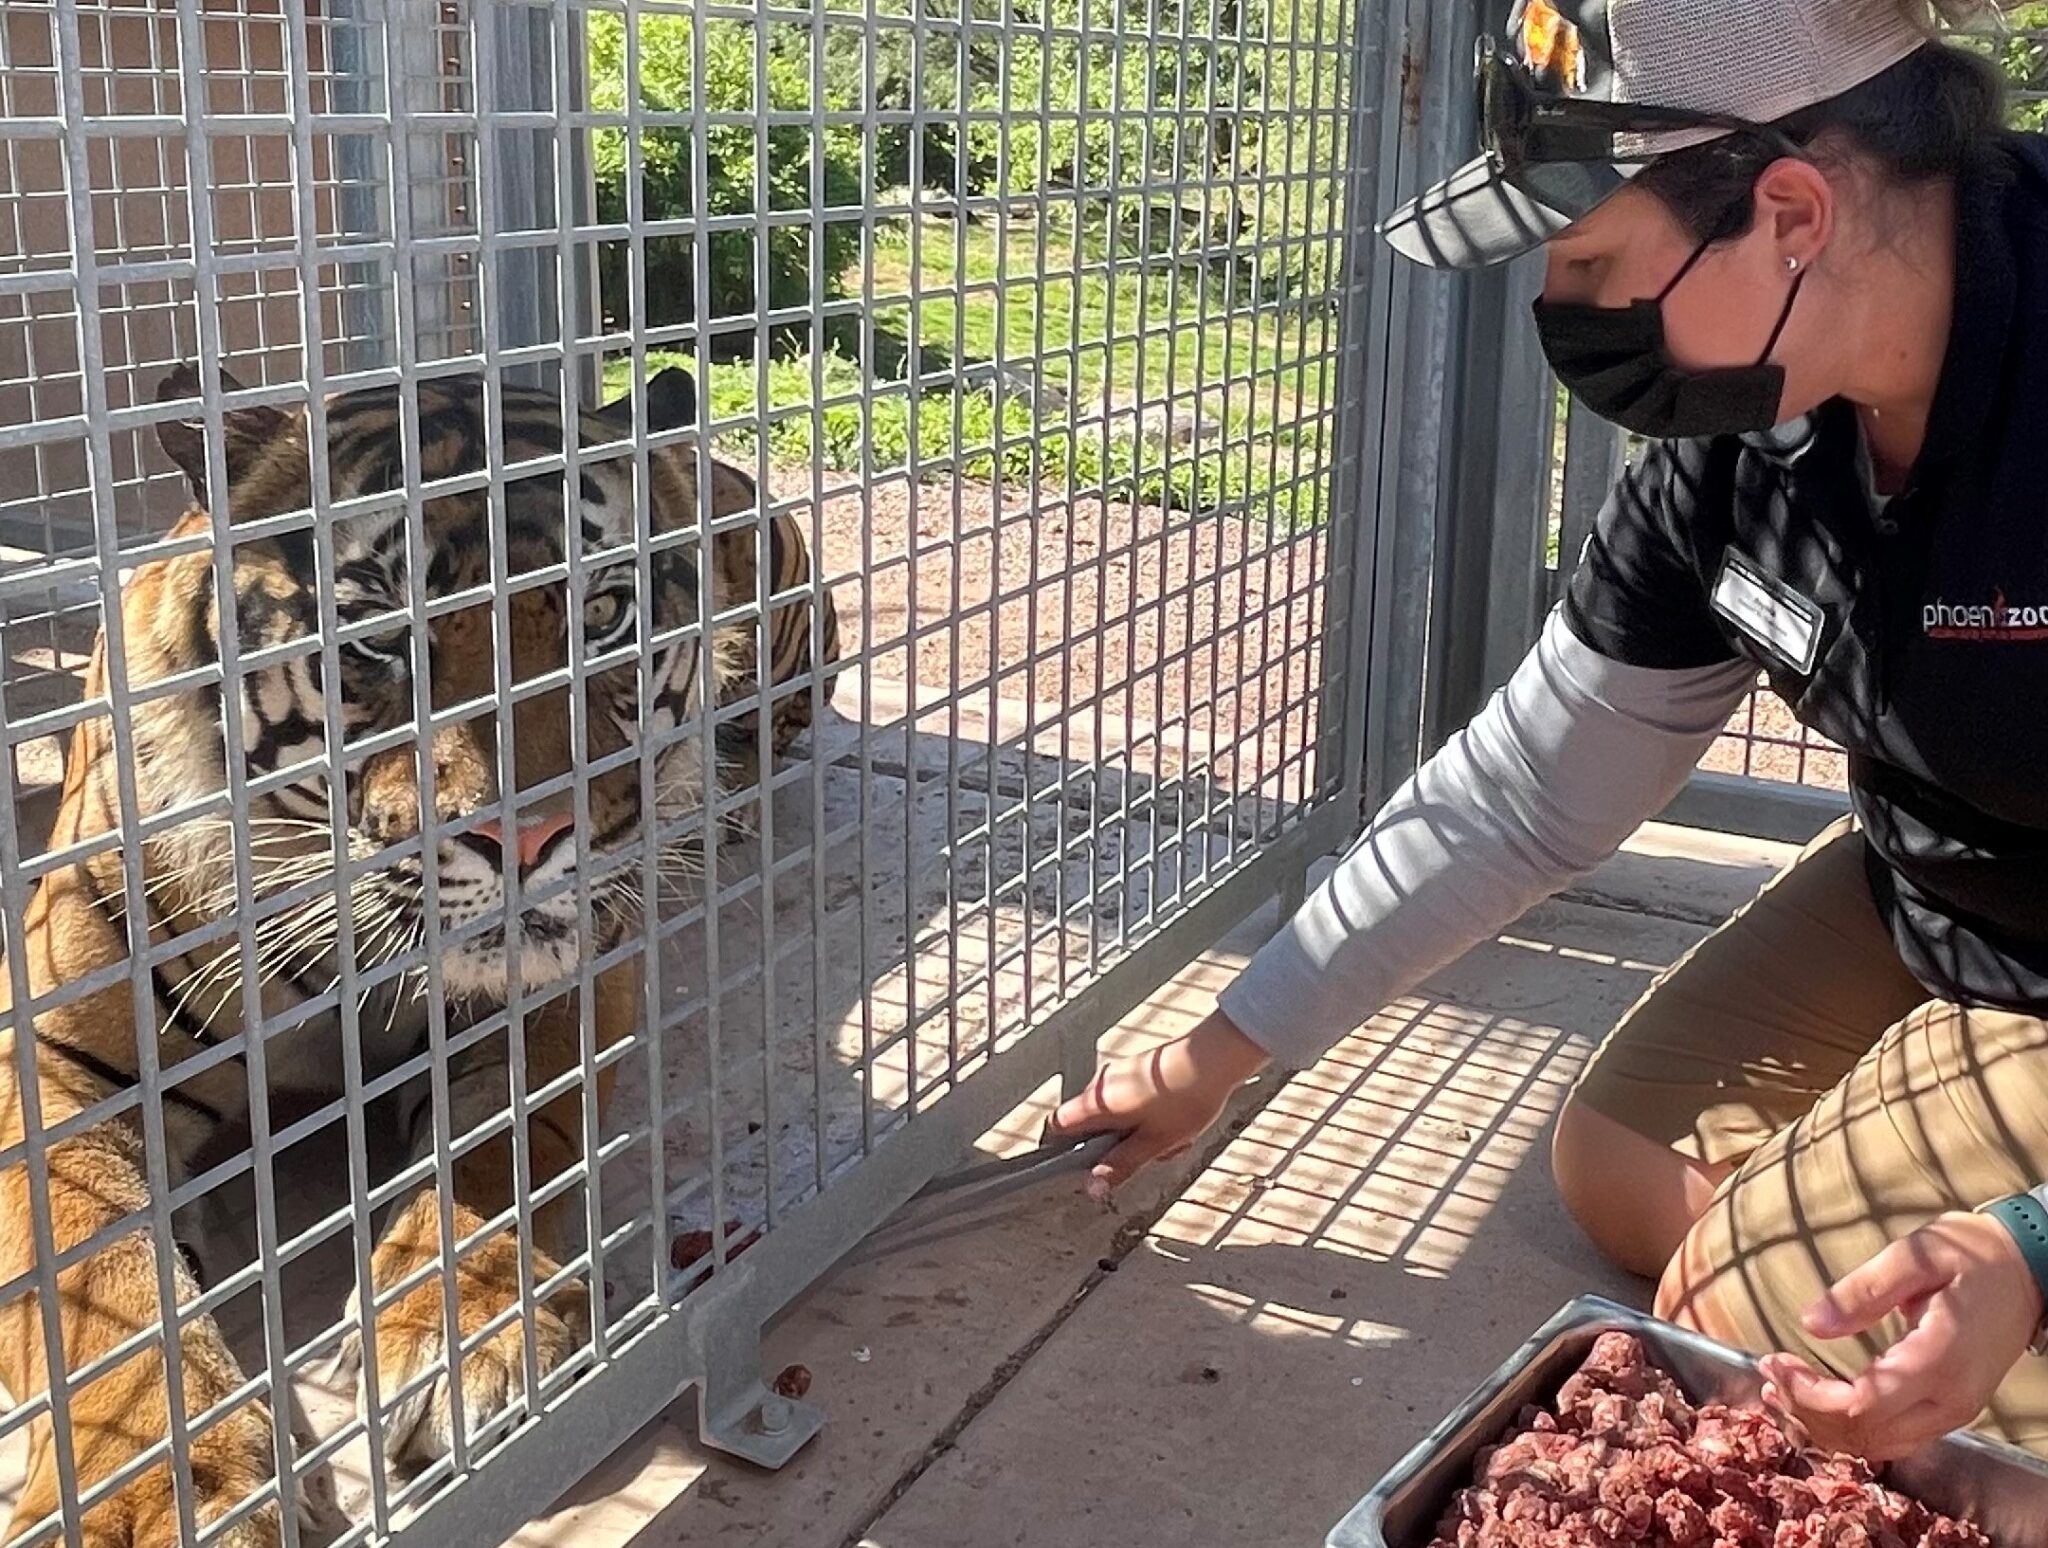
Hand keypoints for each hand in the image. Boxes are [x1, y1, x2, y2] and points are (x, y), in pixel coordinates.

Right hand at [1049, 1010, 1269, 1200]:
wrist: (1213, 1060)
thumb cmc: (1185, 1099)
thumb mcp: (1153, 1143)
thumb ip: (1121, 1165)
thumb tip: (1094, 1186)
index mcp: (1097, 1103)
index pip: (1057, 1124)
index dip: (1061, 1148)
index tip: (1079, 1165)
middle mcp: (1102, 1085)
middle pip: (1089, 1123)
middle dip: (1114, 1145)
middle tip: (1144, 1155)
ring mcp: (1120, 1075)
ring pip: (1115, 1115)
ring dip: (1136, 1133)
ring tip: (1169, 1138)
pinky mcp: (1138, 1071)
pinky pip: (1131, 1102)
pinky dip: (1147, 1118)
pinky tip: (1175, 1123)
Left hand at [1757, 1210, 2041, 1461]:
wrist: (2028, 1272)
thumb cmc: (1971, 1256)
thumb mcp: (1915, 1256)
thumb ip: (1862, 1290)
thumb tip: (1810, 1323)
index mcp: (1939, 1360)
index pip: (1862, 1405)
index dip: (1809, 1394)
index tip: (1774, 1360)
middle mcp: (1950, 1401)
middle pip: (1864, 1434)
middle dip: (1806, 1410)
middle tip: (1769, 1370)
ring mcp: (1953, 1412)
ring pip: (1876, 1447)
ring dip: (1823, 1426)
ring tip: (1780, 1389)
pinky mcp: (1949, 1412)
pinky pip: (1892, 1440)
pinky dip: (1848, 1430)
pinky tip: (1816, 1405)